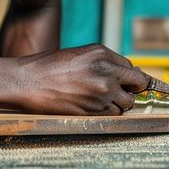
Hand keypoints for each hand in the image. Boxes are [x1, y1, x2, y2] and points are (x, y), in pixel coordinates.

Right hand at [15, 44, 149, 114]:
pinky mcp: (97, 109)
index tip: (132, 84)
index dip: (130, 77)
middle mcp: (107, 71)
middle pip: (138, 83)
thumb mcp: (80, 55)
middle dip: (132, 89)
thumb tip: (123, 74)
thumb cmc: (50, 67)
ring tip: (100, 101)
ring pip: (127, 102)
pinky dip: (108, 113)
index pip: (131, 67)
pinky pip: (114, 114)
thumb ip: (103, 63)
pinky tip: (93, 107)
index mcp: (102, 53)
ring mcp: (103, 91)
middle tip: (122, 93)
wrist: (29, 82)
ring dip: (118, 103)